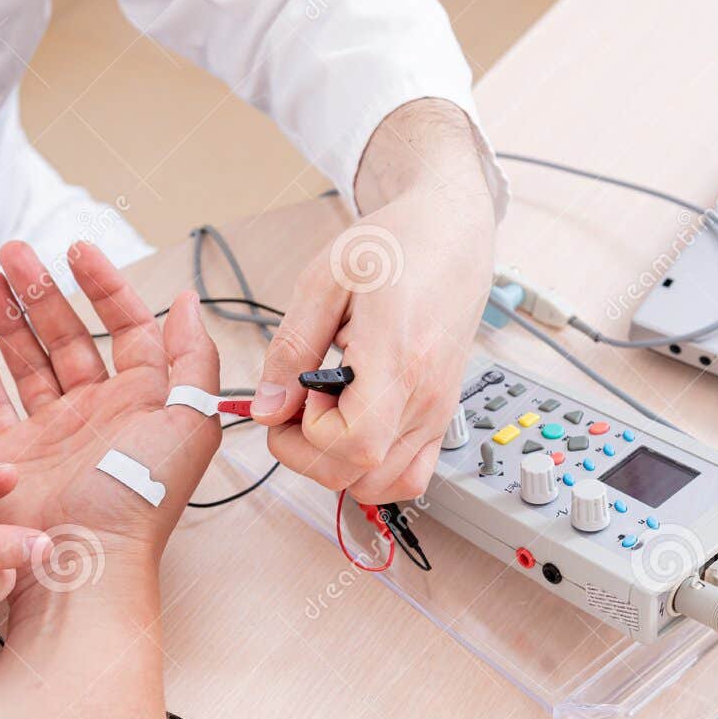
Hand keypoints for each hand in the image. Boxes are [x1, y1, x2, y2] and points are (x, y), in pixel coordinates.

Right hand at [0, 240, 221, 615]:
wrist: (87, 561)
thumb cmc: (141, 497)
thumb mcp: (190, 420)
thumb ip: (195, 357)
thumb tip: (189, 301)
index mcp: (144, 400)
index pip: (125, 326)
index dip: (103, 285)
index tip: (78, 250)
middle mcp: (98, 413)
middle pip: (67, 337)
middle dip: (41, 291)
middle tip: (14, 251)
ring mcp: (53, 433)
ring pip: (28, 360)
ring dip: (8, 317)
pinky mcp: (13, 456)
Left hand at [251, 98, 496, 502]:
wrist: (450, 233)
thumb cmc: (394, 244)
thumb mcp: (324, 280)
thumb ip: (291, 349)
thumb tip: (267, 409)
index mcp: (400, 359)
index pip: (355, 445)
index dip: (310, 435)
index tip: (298, 397)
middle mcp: (427, 397)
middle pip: (362, 476)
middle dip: (310, 452)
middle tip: (298, 404)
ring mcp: (439, 411)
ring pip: (384, 486)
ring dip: (339, 465)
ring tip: (326, 413)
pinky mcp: (441, 414)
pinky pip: (410, 474)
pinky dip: (374, 470)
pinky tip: (352, 426)